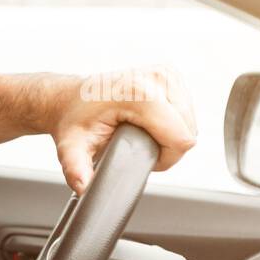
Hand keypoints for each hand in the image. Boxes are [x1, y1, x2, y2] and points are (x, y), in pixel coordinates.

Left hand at [52, 66, 196, 193]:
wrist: (70, 98)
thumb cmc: (73, 120)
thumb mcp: (71, 148)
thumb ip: (76, 169)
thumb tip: (84, 187)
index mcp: (138, 93)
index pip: (180, 138)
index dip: (166, 158)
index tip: (142, 159)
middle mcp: (155, 78)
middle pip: (188, 130)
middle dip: (167, 147)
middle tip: (137, 147)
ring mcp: (164, 72)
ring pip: (190, 120)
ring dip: (171, 134)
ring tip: (140, 134)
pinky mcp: (169, 73)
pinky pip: (186, 109)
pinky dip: (172, 122)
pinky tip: (149, 122)